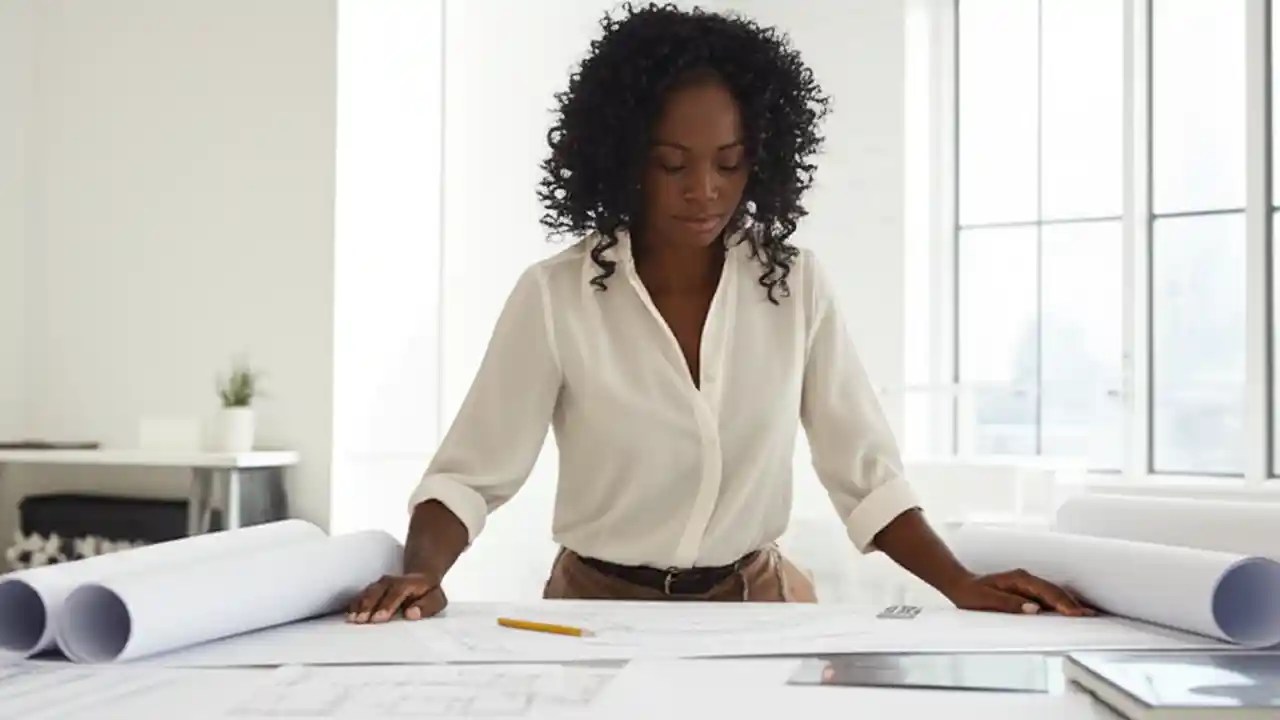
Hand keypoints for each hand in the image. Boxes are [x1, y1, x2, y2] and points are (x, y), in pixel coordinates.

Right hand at [345, 572, 447, 623]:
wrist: (420, 578)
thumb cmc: (428, 593)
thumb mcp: (436, 600)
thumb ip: (427, 606)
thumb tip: (412, 614)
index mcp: (409, 583)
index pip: (397, 592)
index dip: (388, 605)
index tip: (380, 618)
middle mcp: (392, 581)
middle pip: (378, 591)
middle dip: (369, 606)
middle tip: (361, 621)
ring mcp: (380, 584)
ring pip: (368, 592)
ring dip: (359, 606)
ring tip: (352, 619)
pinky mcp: (372, 589)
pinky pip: (361, 595)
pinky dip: (354, 605)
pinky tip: (349, 615)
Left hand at [943, 569, 1095, 616]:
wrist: (960, 584)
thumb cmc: (971, 594)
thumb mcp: (986, 600)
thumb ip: (1009, 604)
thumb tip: (1034, 609)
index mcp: (1019, 579)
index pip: (1046, 591)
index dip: (1062, 603)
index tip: (1076, 614)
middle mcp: (1026, 579)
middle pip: (1055, 591)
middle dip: (1073, 604)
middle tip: (1092, 616)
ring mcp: (1027, 584)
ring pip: (1053, 593)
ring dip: (1070, 603)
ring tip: (1089, 614)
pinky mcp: (1026, 590)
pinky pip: (1047, 597)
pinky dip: (1060, 604)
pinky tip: (1070, 611)